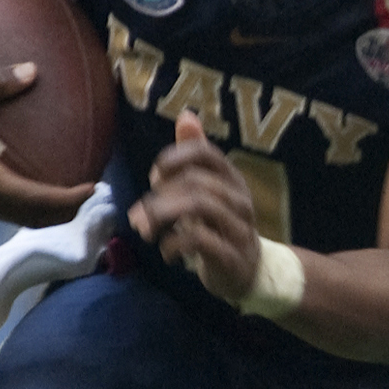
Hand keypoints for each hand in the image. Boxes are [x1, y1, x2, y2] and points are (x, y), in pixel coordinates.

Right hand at [0, 62, 97, 227]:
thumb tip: (33, 69)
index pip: (39, 201)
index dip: (71, 199)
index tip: (94, 187)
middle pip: (35, 218)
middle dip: (67, 211)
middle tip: (90, 193)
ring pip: (20, 218)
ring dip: (48, 212)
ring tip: (71, 193)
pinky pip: (6, 211)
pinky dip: (28, 206)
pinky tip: (37, 186)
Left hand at [126, 110, 262, 302]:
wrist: (249, 273)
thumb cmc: (220, 227)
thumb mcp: (206, 189)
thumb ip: (194, 156)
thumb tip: (186, 115)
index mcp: (232, 179)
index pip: (205, 153)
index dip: (173, 159)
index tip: (154, 178)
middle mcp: (240, 199)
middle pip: (196, 181)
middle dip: (159, 197)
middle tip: (138, 216)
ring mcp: (240, 228)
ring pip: (200, 206)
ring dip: (163, 216)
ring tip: (146, 232)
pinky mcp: (233, 257)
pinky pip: (201, 240)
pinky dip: (174, 244)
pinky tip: (166, 253)